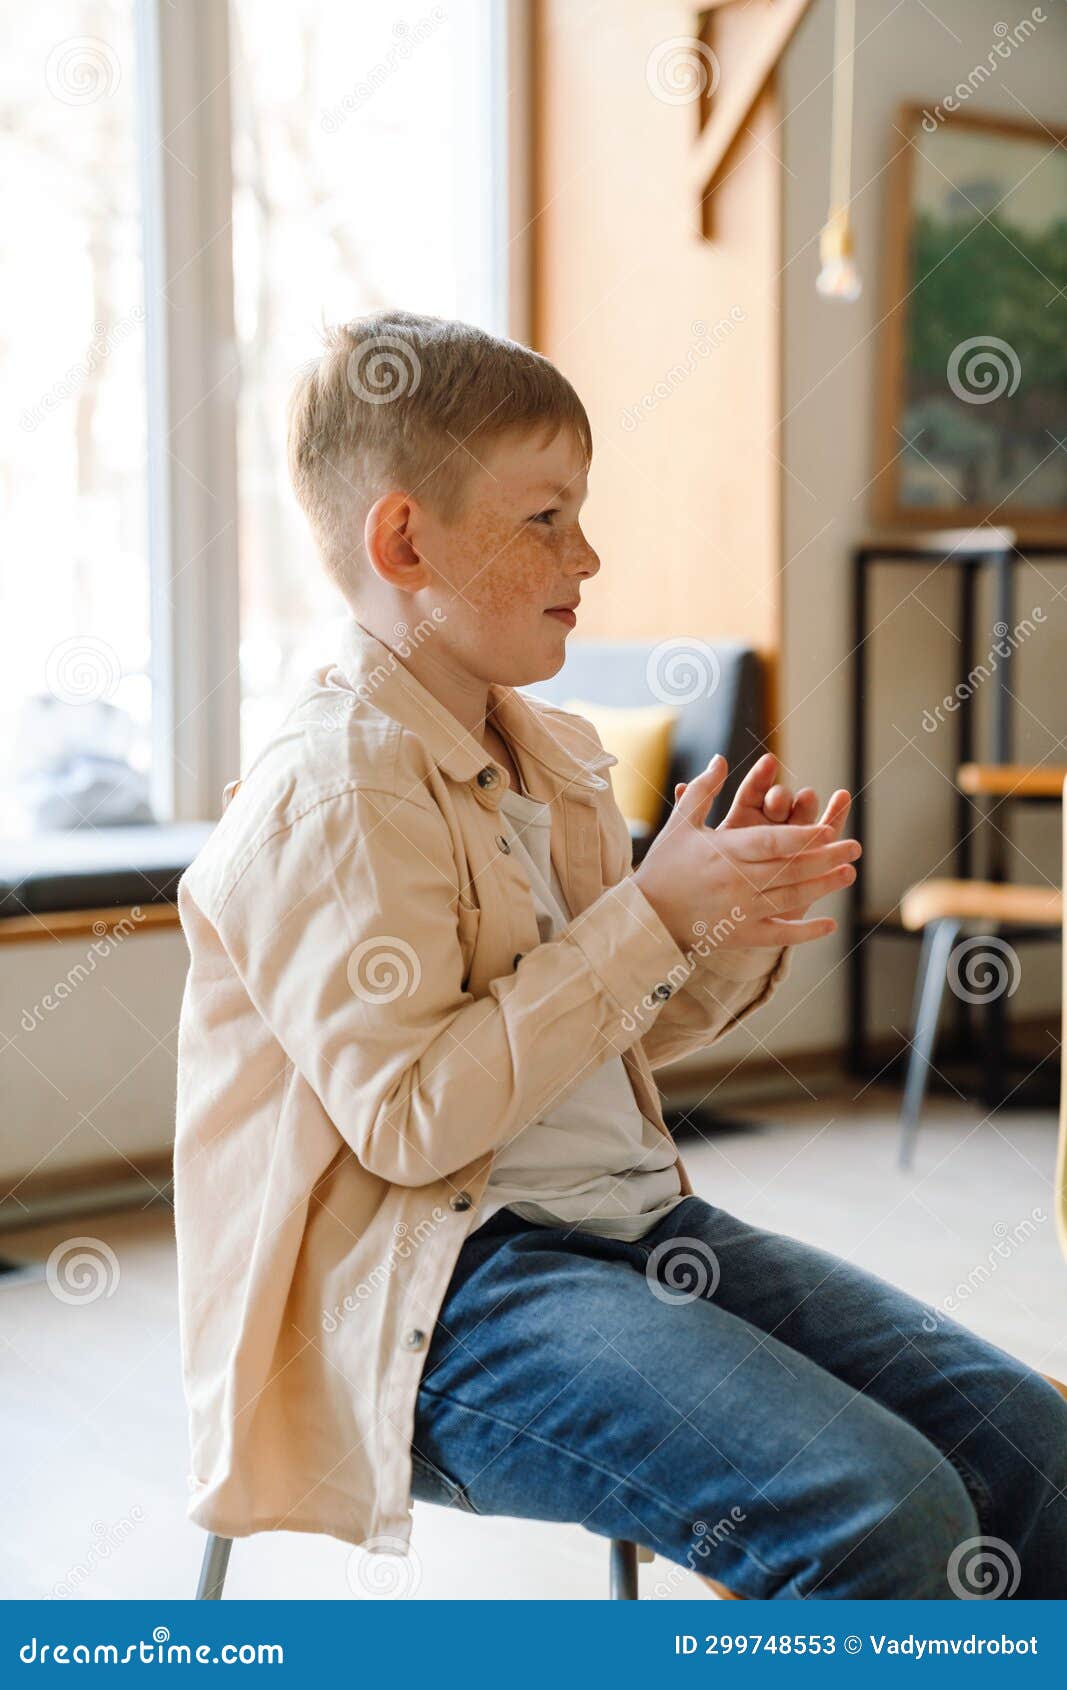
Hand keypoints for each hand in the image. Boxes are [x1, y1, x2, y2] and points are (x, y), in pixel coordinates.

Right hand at [634, 755, 860, 952]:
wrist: (646, 918)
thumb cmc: (664, 866)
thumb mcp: (680, 824)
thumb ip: (703, 791)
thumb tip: (721, 759)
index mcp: (723, 852)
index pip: (770, 843)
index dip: (801, 837)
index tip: (827, 830)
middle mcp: (736, 882)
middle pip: (789, 869)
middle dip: (825, 858)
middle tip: (855, 848)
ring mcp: (740, 911)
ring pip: (789, 898)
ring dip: (822, 887)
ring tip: (848, 873)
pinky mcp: (741, 935)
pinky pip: (778, 934)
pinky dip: (804, 932)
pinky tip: (829, 924)